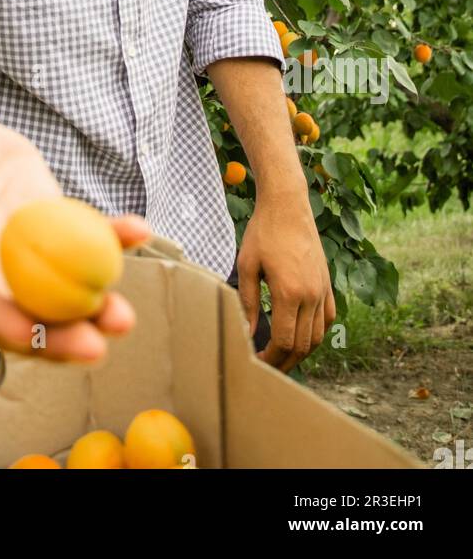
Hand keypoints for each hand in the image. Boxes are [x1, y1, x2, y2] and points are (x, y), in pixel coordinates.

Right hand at [0, 103, 151, 363]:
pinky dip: (110, 241)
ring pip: (55, 293)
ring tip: (123, 316)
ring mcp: (17, 256)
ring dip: (92, 307)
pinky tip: (138, 234)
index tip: (24, 331)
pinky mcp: (48, 231)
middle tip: (93, 344)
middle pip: (16, 314)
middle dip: (54, 338)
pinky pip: (82, 243)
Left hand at [235, 196, 334, 372]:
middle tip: (267, 367)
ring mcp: (322, 290)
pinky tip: (301, 336)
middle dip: (285, 361)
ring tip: (282, 356)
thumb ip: (247, 302)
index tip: (256, 361)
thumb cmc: (262, 233)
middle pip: (302, 345)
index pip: (284, 341)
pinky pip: (328, 319)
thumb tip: (246, 332)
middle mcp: (310, 295)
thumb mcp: (247, 266)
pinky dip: (316, 334)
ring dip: (301, 352)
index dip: (271, 358)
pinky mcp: (327, 284)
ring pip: (318, 336)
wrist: (288, 207)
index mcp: (288, 292)